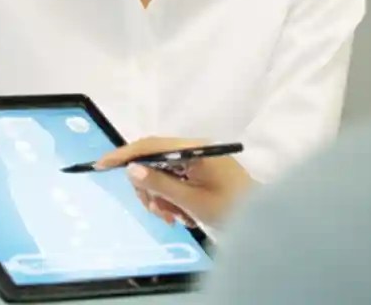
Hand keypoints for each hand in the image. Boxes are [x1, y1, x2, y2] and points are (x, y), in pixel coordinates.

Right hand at [97, 137, 253, 229]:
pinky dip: (172, 200)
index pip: (150, 145)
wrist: (268, 225)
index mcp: (195, 150)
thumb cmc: (234, 211)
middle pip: (152, 162)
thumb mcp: (192, 202)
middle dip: (149, 188)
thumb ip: (160, 184)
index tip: (101, 165)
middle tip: (159, 212)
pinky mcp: (202, 175)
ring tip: (175, 217)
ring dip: (161, 198)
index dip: (124, 155)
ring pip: (160, 175)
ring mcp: (199, 163)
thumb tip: (132, 169)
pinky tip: (183, 215)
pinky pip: (174, 183)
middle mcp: (195, 151)